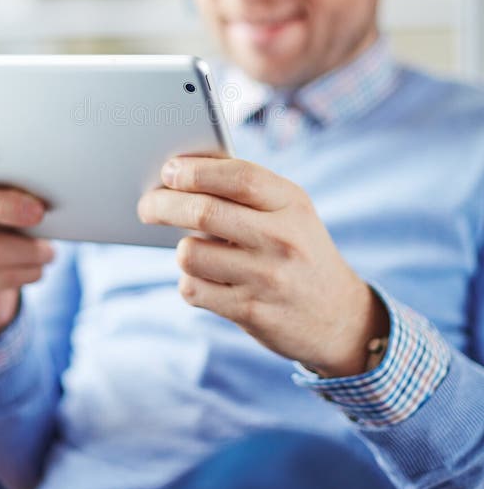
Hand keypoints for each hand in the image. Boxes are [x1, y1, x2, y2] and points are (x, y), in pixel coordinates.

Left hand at [138, 156, 387, 376]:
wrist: (340, 318)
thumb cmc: (299, 252)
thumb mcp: (291, 213)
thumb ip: (246, 192)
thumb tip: (179, 175)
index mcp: (292, 203)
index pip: (238, 176)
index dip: (196, 170)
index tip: (168, 171)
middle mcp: (282, 238)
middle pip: (204, 211)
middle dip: (163, 205)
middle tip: (147, 206)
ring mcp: (268, 277)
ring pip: (190, 253)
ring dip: (183, 250)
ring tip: (195, 250)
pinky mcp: (251, 312)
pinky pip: (193, 289)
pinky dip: (190, 282)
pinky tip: (206, 280)